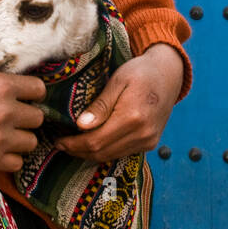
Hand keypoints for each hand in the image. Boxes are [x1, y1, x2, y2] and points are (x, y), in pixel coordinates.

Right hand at [0, 70, 45, 171]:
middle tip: (10, 119)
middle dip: (25, 118)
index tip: (25, 98)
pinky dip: (9, 158)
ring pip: (31, 141)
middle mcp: (6, 110)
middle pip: (38, 118)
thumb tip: (16, 91)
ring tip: (2, 135)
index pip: (39, 90)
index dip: (32, 95)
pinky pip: (17, 162)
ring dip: (19, 139)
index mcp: (2, 85)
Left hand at [54, 42, 183, 163]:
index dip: (74, 145)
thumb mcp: (118, 81)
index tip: (58, 140)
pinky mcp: (150, 143)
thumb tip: (82, 126)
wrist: (169, 74)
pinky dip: (104, 151)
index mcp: (133, 117)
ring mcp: (148, 141)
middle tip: (60, 144)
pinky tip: (92, 143)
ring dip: (89, 154)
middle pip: (102, 153)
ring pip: (111, 156)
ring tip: (72, 145)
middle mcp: (143, 134)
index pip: (96, 141)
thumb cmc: (141, 72)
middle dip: (78, 151)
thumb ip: (101, 105)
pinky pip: (122, 153)